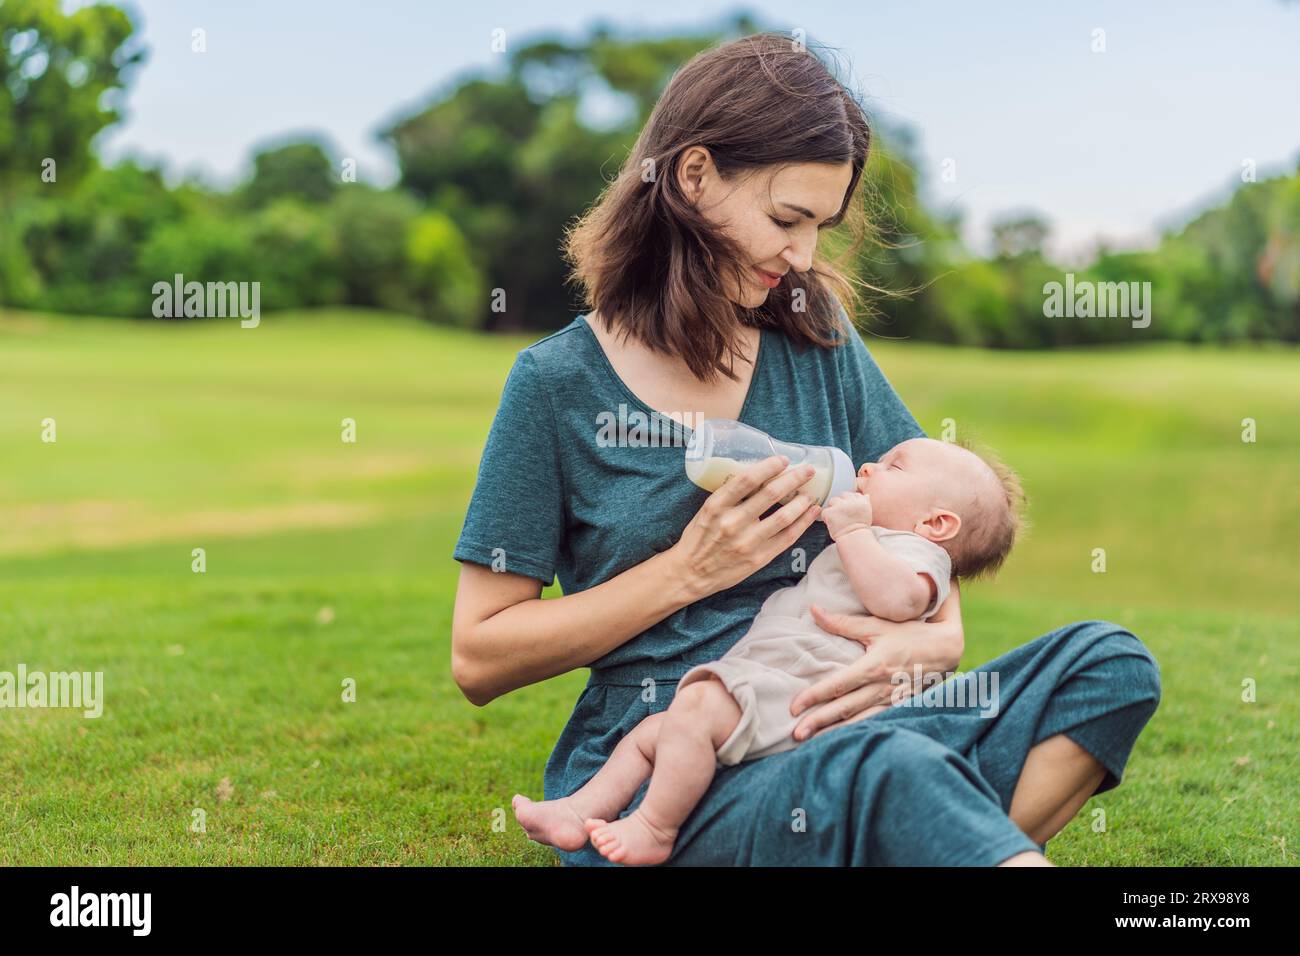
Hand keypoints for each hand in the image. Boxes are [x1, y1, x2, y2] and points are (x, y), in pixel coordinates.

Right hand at [668, 455, 821, 601]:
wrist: (691, 573)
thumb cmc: (698, 538)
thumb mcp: (707, 510)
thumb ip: (729, 496)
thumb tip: (760, 476)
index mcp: (717, 506)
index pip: (747, 480)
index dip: (768, 467)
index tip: (783, 459)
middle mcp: (732, 523)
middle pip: (770, 495)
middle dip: (793, 479)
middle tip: (808, 471)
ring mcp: (747, 542)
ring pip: (783, 517)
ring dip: (801, 502)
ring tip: (811, 493)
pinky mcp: (758, 558)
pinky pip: (787, 538)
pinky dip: (802, 523)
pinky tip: (811, 513)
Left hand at [786, 603, 963, 741]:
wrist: (947, 648)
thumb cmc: (909, 633)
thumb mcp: (877, 625)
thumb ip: (842, 622)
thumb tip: (813, 609)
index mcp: (873, 667)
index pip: (837, 685)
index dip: (813, 696)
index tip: (794, 707)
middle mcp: (882, 688)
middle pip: (844, 708)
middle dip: (818, 722)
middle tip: (795, 734)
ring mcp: (892, 700)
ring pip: (858, 720)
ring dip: (834, 732)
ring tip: (811, 742)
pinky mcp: (900, 707)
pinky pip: (875, 722)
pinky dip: (856, 732)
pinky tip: (842, 740)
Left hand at [819, 489, 872, 540]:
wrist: (854, 540)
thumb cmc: (860, 530)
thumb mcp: (867, 514)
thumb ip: (865, 502)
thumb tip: (865, 495)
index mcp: (861, 501)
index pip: (852, 494)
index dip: (848, 502)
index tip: (848, 510)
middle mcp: (850, 501)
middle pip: (842, 496)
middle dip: (840, 504)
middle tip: (842, 516)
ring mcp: (839, 506)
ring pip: (832, 501)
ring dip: (833, 509)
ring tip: (837, 520)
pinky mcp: (830, 512)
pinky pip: (825, 511)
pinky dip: (826, 518)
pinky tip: (832, 524)